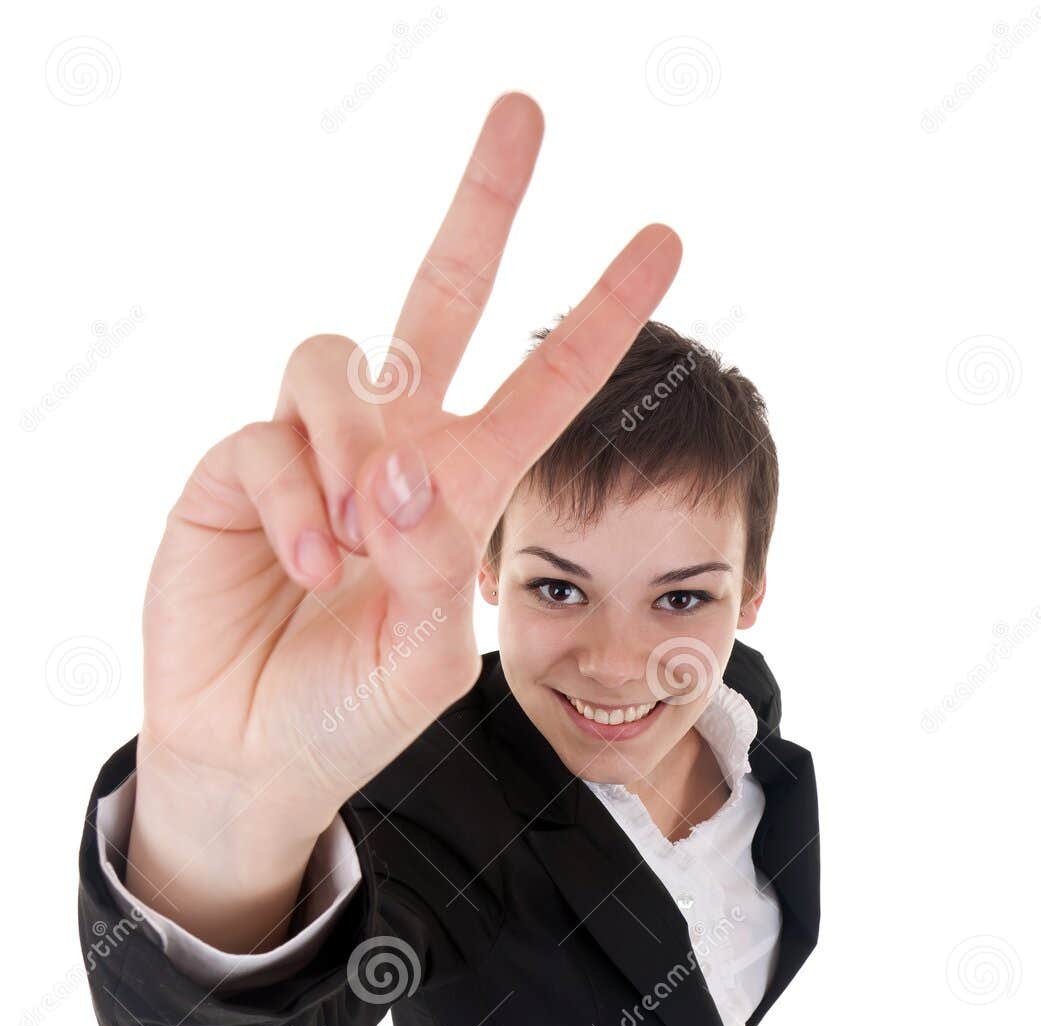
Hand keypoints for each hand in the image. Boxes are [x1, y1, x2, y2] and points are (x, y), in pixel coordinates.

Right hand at [137, 92, 682, 836]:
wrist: (255, 758)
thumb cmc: (351, 714)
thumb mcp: (425, 659)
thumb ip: (433, 567)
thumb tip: (404, 464)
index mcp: (459, 492)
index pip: (539, 386)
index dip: (600, 317)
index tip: (663, 240)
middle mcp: (390, 453)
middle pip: (439, 299)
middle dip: (482, 206)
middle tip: (526, 111)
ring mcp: (311, 455)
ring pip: (344, 366)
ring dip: (361, 449)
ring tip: (362, 544)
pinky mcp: (235, 471)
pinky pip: (270, 439)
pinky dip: (302, 503)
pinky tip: (315, 565)